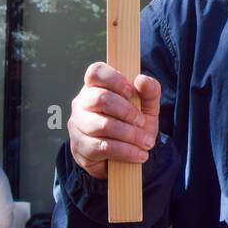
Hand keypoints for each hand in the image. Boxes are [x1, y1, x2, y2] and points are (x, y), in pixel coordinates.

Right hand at [67, 62, 161, 179]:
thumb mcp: (148, 107)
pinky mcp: (79, 148)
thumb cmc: (135, 124)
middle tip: (142, 122)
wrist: (128, 155)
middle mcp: (82, 103)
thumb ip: (150, 91)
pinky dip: (125, 151)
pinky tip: (139, 154)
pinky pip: (102, 147)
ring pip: (102, 125)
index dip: (113, 79)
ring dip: (129, 134)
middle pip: (100, 98)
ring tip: (146, 142)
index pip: (95, 72)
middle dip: (127, 111)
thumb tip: (142, 79)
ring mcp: (77, 125)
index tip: (131, 91)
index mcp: (96, 86)